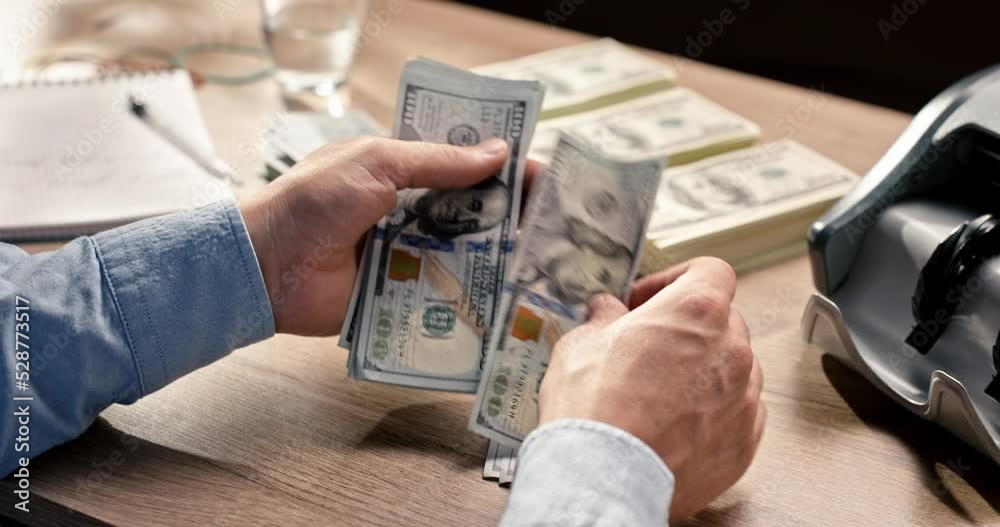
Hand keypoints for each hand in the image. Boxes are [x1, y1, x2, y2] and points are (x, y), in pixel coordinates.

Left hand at [241, 136, 517, 335]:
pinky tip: (510, 300)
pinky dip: (472, 295)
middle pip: (471, 212)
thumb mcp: (377, 163)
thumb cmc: (314, 202)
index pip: (462, 163)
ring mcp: (407, 254)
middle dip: (510, 216)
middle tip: (554, 224)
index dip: (501, 168)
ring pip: (464, 254)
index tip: (541, 175)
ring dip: (499, 257)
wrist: (267, 266)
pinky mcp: (400, 295)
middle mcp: (409, 212)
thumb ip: (437, 162)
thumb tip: (498, 152)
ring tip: (544, 263)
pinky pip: (443, 293)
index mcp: (400, 171)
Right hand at [537, 257, 764, 520]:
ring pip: (734, 369)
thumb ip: (604, 318)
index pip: (710, 272)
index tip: (649, 301)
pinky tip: (677, 424)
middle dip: (688, 329)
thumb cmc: (595, 408)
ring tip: (661, 392)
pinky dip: (714, 413)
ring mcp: (744, 398)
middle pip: (723, 321)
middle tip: (648, 346)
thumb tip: (607, 312)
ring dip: (704, 371)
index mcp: (697, 311)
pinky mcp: (745, 441)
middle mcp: (732, 349)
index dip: (676, 281)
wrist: (604, 475)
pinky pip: (738, 413)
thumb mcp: (582, 343)